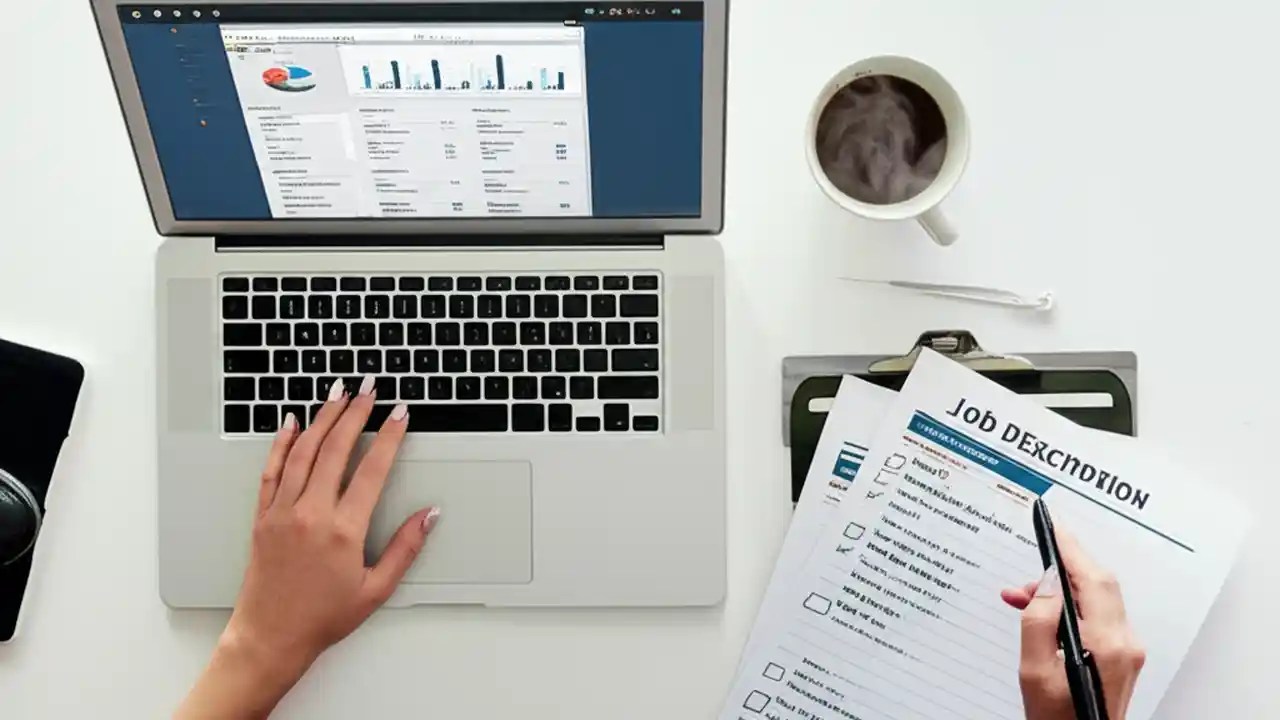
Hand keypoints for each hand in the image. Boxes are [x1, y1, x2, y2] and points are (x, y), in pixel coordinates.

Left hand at [175, 378, 437, 718]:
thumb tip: (429, 515)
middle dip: (356, 413)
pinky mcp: (262, 517)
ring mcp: (282, 512)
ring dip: (322, 418)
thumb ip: (405, 547)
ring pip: (303, 452)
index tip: (400, 414)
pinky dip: (282, 443)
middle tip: (369, 390)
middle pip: (336, 449)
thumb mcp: (376, 588)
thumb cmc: (323, 618)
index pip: (372, 470)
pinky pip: (272, 470)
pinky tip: (291, 424)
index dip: (389, 437)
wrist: (270, 637)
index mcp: (343, 531)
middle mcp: (310, 514)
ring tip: (337, 394)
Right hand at [1001, 530, 1144, 719]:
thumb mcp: (1034, 670)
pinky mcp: (1122, 655)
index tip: (1053, 525)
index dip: (1071, 548)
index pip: (1093, 579)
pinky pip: (1097, 616)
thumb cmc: (1056, 719)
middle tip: (1024, 576)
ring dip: (1061, 590)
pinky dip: (1070, 608)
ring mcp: (1128, 650)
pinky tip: (1042, 615)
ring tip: (1022, 599)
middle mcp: (1126, 643)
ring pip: (1096, 599)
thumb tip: (1044, 582)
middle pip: (1098, 585)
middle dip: (1060, 570)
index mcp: (1107, 644)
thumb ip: (1038, 621)